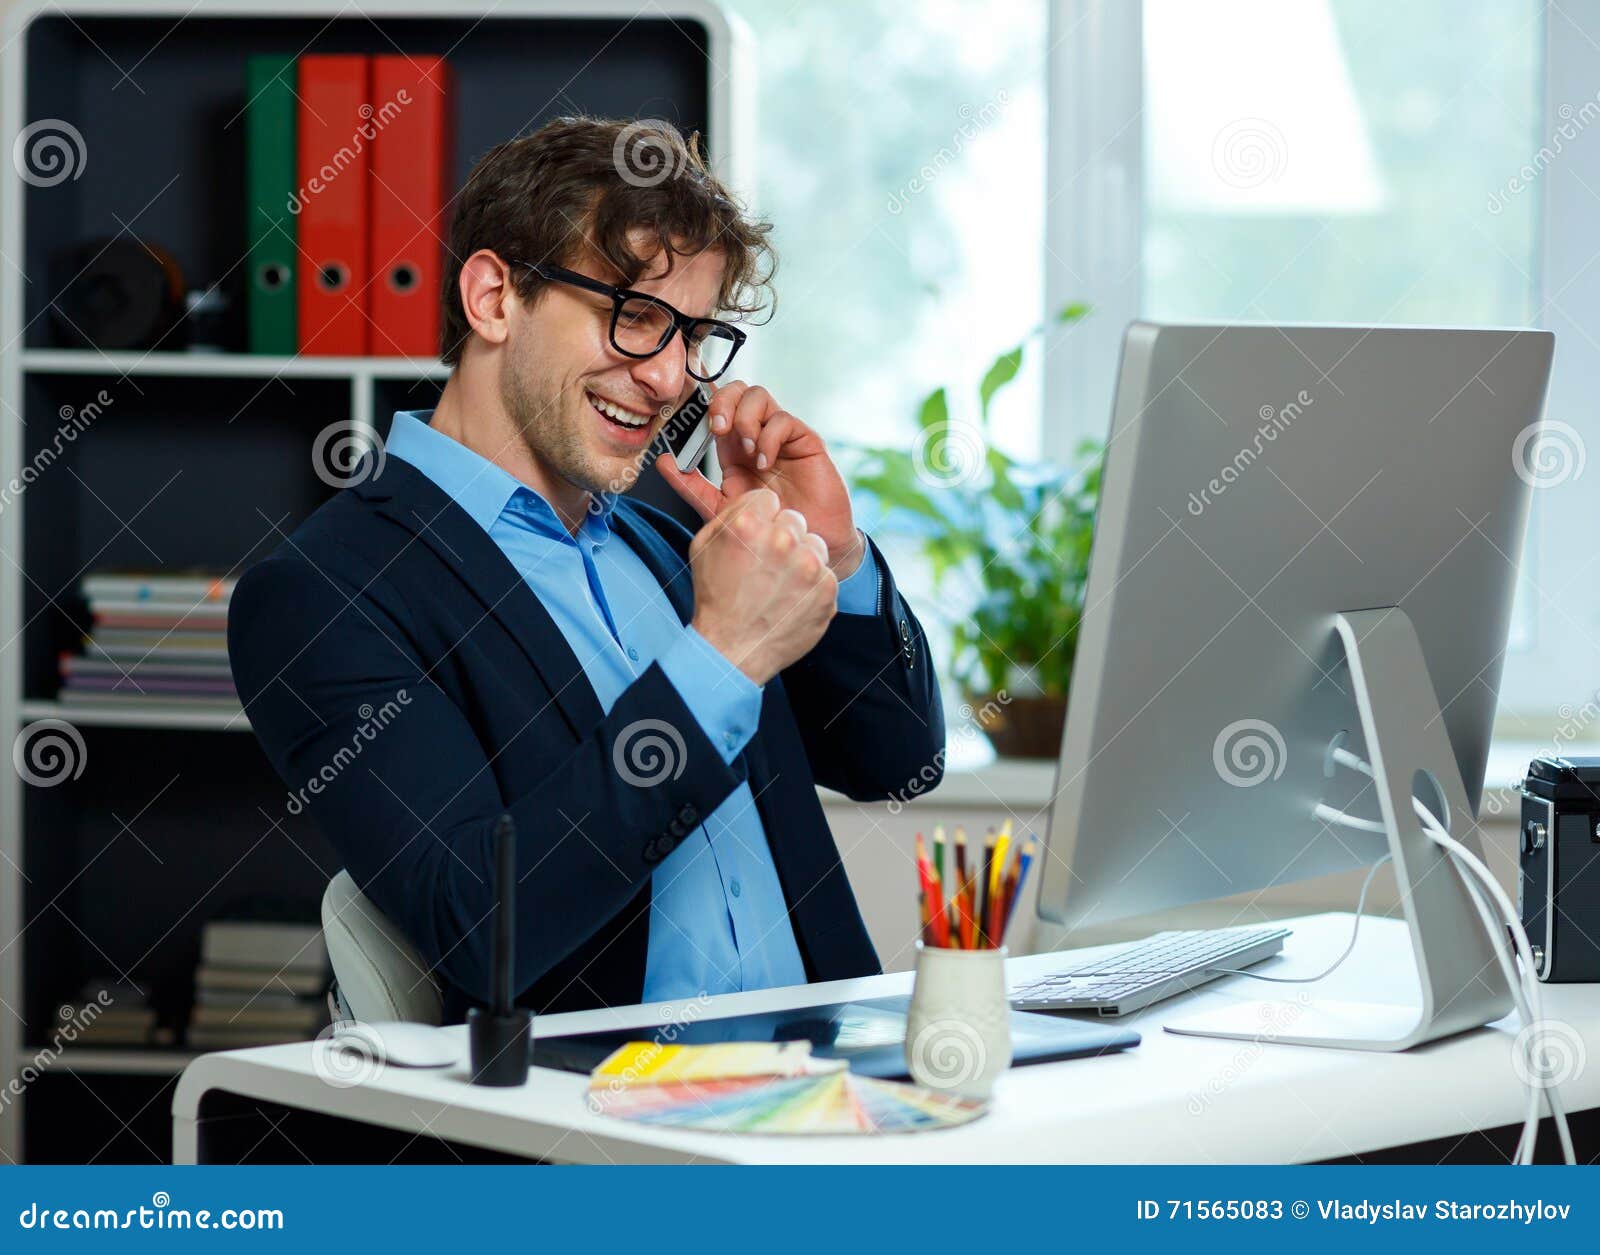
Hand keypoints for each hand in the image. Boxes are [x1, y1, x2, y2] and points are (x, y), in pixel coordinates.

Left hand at [657, 381, 865, 578]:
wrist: (805, 543)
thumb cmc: (767, 527)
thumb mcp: (720, 509)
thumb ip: (691, 486)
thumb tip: (662, 461)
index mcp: (732, 447)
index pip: (715, 407)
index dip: (701, 402)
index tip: (689, 415)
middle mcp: (755, 434)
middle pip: (736, 390)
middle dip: (722, 402)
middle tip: (717, 430)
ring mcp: (780, 436)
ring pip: (758, 396)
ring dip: (745, 418)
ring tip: (746, 452)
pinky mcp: (804, 440)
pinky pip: (782, 420)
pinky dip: (768, 437)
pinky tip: (765, 463)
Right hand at [687, 488, 837, 684]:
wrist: (733, 649)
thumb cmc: (716, 599)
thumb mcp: (704, 545)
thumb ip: (730, 513)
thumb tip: (753, 497)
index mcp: (748, 525)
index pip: (768, 500)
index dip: (761, 519)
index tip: (756, 536)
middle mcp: (781, 541)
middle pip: (794, 519)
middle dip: (783, 537)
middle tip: (767, 564)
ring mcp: (808, 566)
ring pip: (814, 544)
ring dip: (802, 558)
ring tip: (780, 582)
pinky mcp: (827, 589)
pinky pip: (825, 573)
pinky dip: (812, 585)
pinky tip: (791, 599)